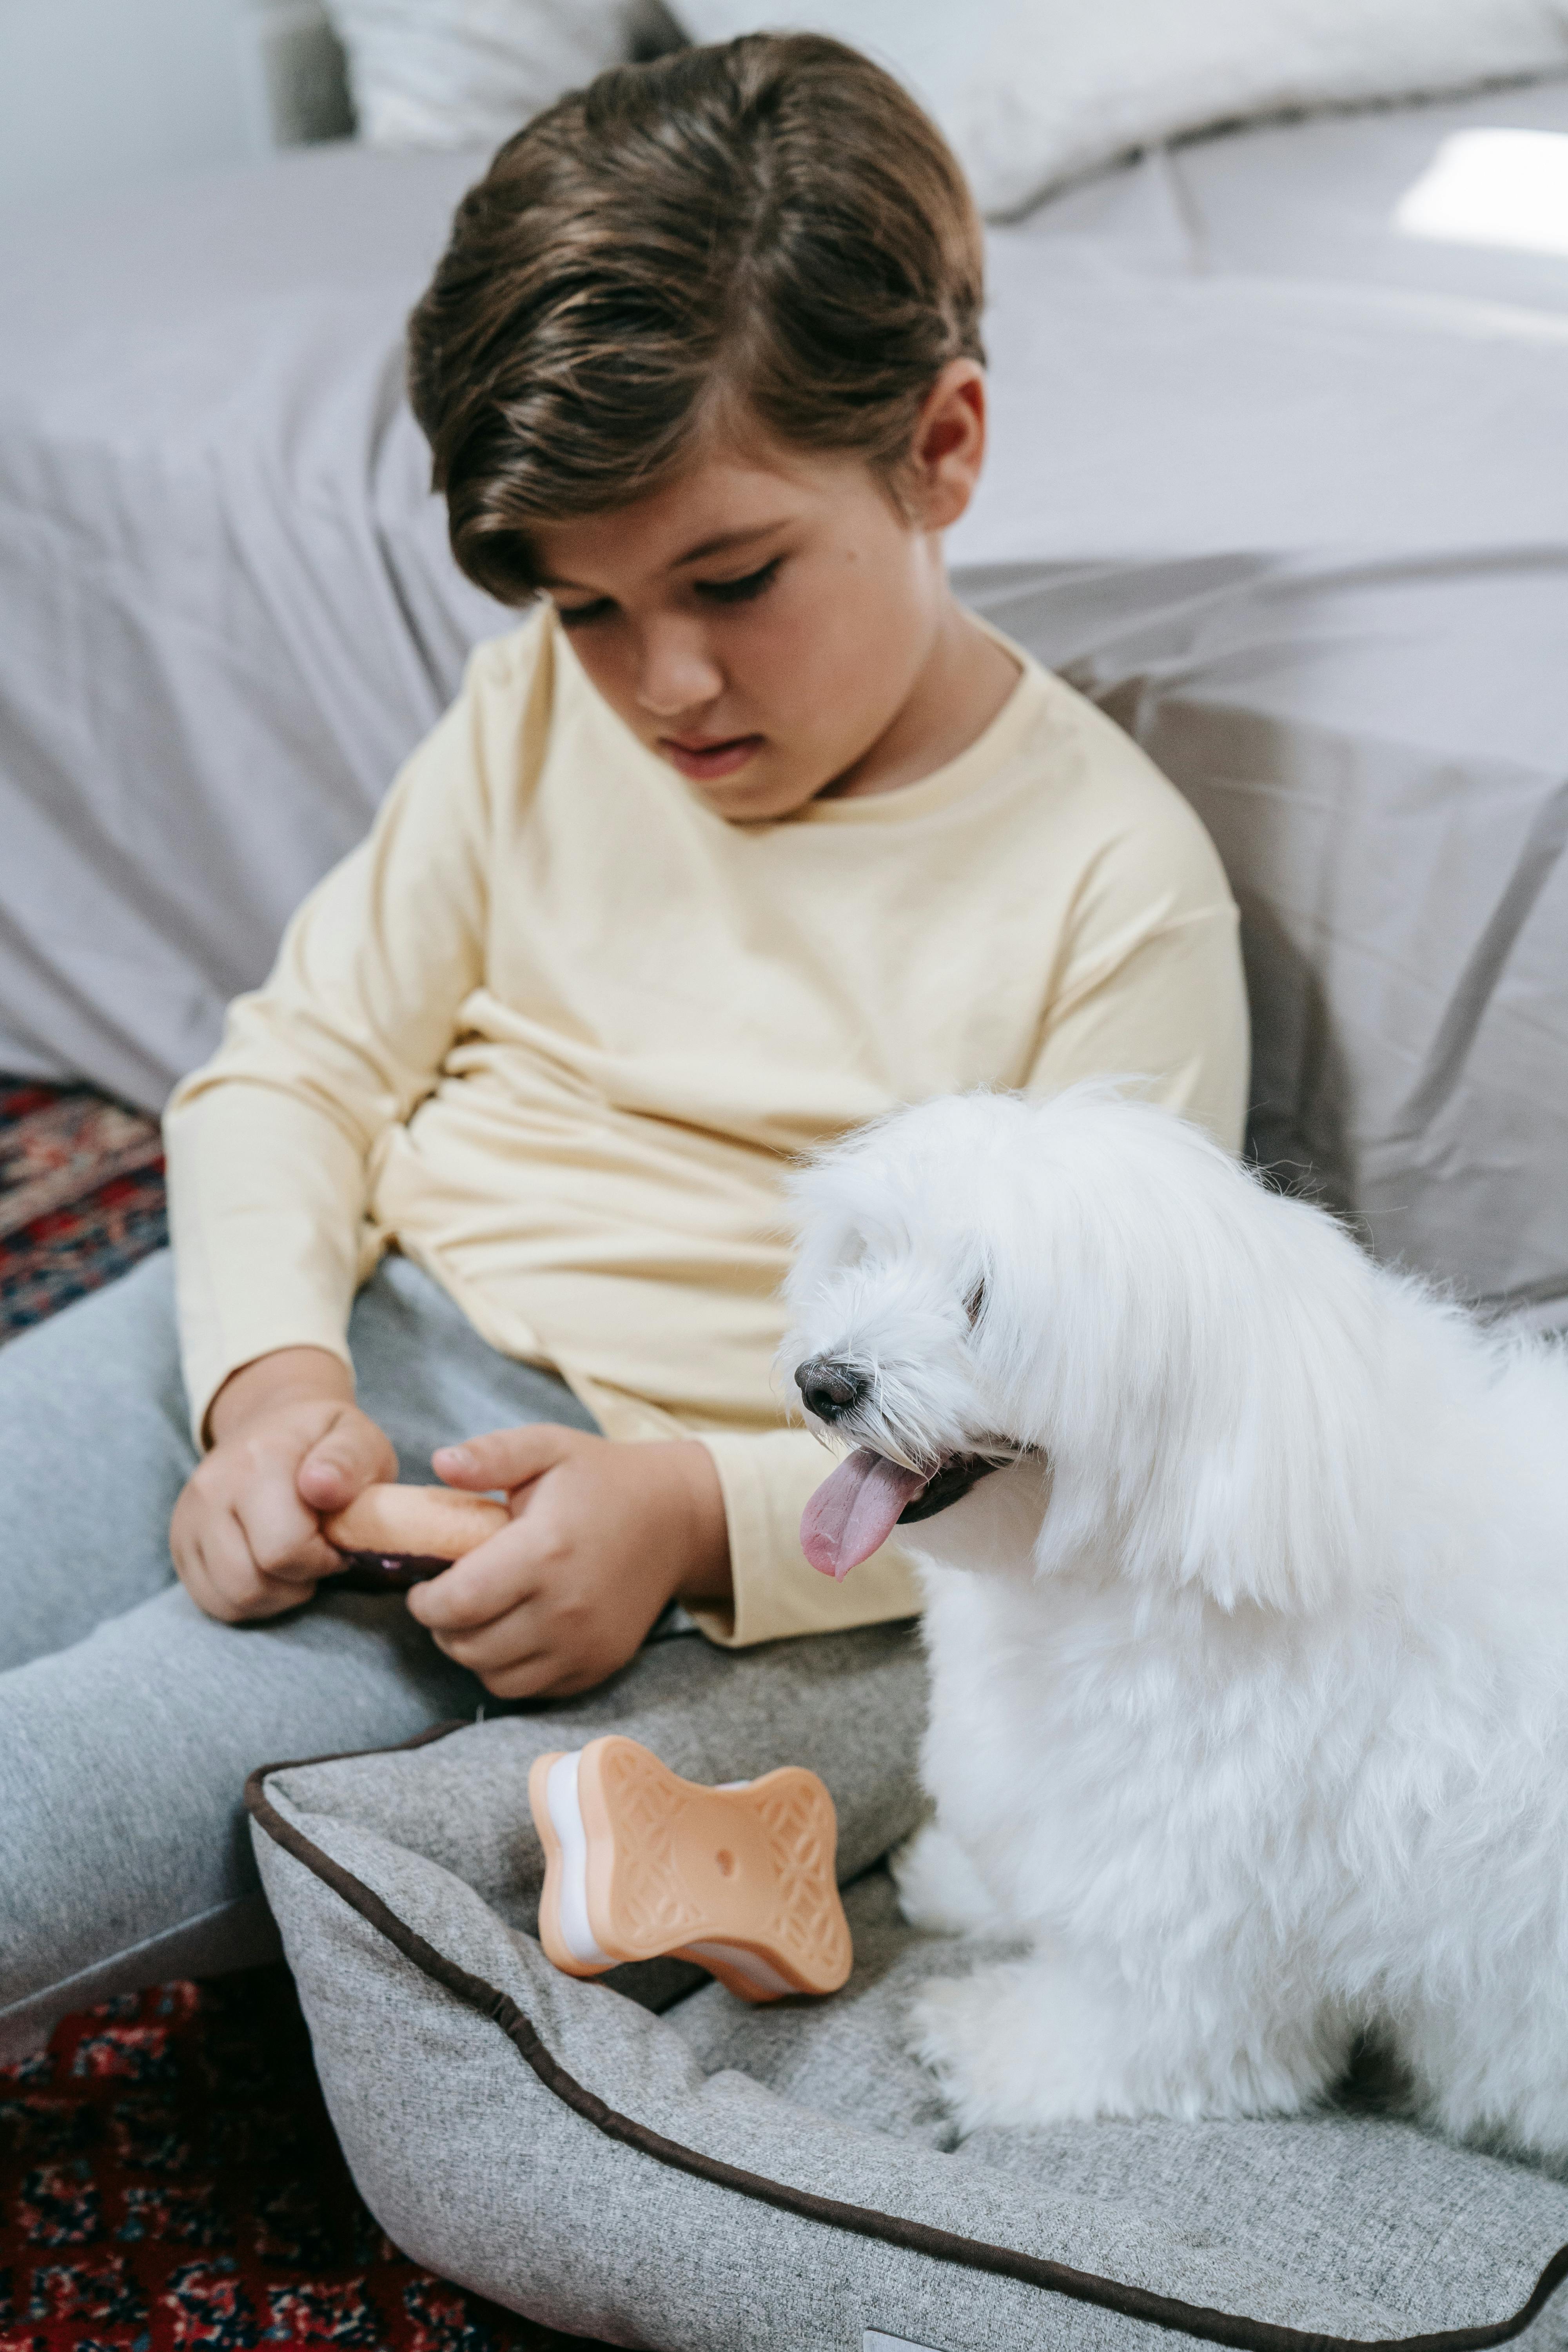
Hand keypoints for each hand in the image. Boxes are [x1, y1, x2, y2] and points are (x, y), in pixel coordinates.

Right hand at [170, 1347, 396, 1621]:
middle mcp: (211, 1489)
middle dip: (298, 1582)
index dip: (324, 1559)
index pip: (284, 1549)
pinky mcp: (180, 1545)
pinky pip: (213, 1602)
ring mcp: (189, 1519)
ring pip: (232, 1600)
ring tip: (295, 1561)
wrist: (272, 1422)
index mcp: (258, 1460)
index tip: (337, 1539)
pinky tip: (270, 1570)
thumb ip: (348, 1462)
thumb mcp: (356, 1439)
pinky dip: (249, 1600)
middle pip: (252, 1584)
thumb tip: (322, 1487)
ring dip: (275, 1596)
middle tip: (317, 1553)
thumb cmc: (324, 1442)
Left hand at [408, 1425, 730, 1699]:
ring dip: (474, 1653)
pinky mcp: (600, 1664)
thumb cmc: (602, 1480)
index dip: (423, 1602)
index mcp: (544, 1552)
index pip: (457, 1603)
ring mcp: (586, 1644)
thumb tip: (439, 1462)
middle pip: (470, 1647)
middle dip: (443, 1628)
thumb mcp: (548, 1447)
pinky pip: (534, 1690)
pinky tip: (515, 1632)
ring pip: (496, 1678)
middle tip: (446, 1600)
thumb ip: (491, 1454)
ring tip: (478, 1618)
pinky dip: (511, 1670)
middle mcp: (566, 1609)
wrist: (675, 1518)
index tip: (421, 1585)